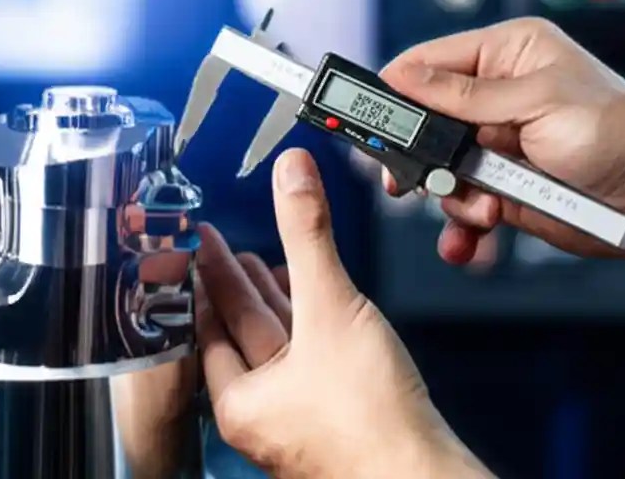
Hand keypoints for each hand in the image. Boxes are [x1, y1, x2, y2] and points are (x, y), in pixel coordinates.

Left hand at [196, 149, 493, 478]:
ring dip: (274, 306)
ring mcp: (297, 422)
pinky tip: (317, 312)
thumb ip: (309, 235)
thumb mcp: (331, 307)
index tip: (200, 240)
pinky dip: (307, 331)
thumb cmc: (373, 422)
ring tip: (267, 268)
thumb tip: (292, 175)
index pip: (211, 319)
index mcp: (239, 400)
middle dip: (237, 286)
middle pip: (241, 334)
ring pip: (278, 350)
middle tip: (222, 247)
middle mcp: (260, 417)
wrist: (424, 478)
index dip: (208, 271)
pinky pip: (308, 365)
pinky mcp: (333, 422)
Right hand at [380, 17, 624, 262]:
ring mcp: (499, 148)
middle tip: (405, 180)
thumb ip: (464, 96)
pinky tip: (470, 241)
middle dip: (416, 156)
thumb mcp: (537, 102)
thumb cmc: (622, 132)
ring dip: (450, 197)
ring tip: (482, 209)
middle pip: (423, 122)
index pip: (428, 63)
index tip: (367, 118)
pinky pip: (462, 208)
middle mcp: (497, 98)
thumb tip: (404, 78)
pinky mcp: (506, 190)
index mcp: (507, 55)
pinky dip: (460, 228)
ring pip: (437, 173)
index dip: (395, 90)